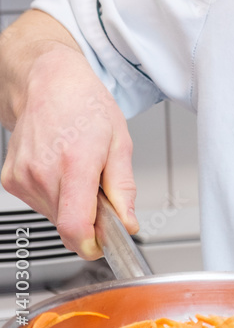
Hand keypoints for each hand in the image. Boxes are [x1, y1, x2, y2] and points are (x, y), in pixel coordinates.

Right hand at [1, 42, 137, 258]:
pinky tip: (59, 169)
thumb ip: (123, 188)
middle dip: (88, 217)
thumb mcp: (120, 142)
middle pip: (67, 225)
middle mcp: (43, 171)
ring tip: (78, 171)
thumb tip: (127, 222)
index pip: (74, 227)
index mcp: (75, 161)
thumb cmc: (85, 104)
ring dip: (71, 205)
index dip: (92, 244)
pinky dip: (54, 195)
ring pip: (53, 217)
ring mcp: (23, 177)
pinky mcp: (11, 180)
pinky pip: (39, 204)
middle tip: (98, 186)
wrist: (49, 84)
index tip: (103, 242)